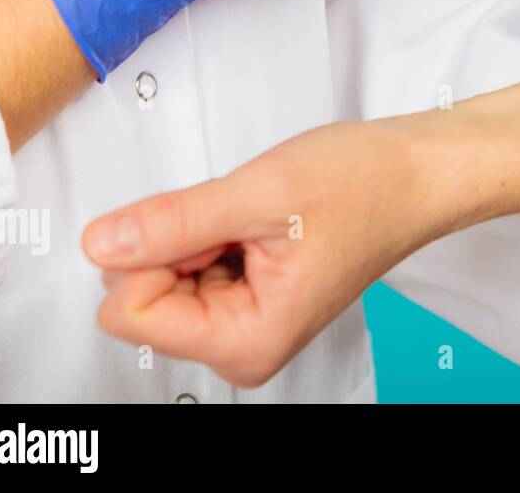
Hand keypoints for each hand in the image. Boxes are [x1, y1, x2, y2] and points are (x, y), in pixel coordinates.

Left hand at [82, 122, 450, 387]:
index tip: (214, 228)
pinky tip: (260, 222)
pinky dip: (212, 233)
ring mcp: (243, 323)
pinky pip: (186, 266)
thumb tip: (102, 243)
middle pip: (141, 296)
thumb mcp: (259, 193)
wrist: (417, 173)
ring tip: (260, 220)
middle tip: (244, 222)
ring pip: (160, 277)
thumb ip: (171, 223)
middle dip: (180, 244)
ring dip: (199, 234)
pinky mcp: (245, 299)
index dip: (159, 251)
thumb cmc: (369, 186)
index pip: (129, 310)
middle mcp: (243, 345)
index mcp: (247, 340)